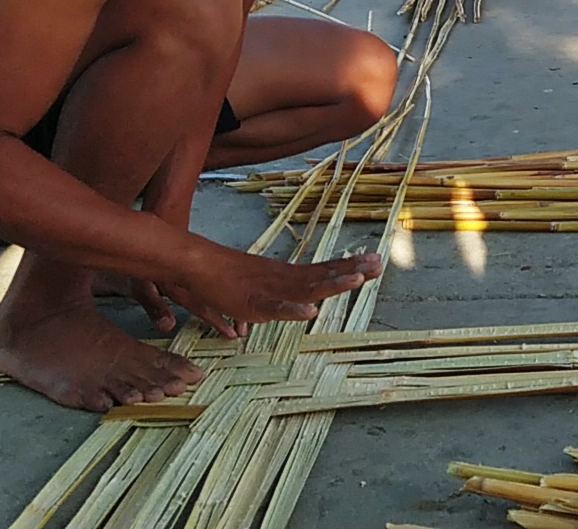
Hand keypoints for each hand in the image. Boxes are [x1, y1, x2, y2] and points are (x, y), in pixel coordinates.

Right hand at [177, 246, 381, 338]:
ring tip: (356, 280)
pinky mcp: (253, 303)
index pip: (324, 270)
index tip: (374, 261)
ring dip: (332, 285)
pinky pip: (277, 309)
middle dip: (351, 270)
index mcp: (287, 276)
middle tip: (380, 264)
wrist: (197, 265)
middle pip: (323, 276)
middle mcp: (284, 280)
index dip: (349, 266)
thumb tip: (280, 316)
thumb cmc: (223, 279)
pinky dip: (293, 310)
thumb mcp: (256, 294)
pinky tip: (310, 311)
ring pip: (307, 289)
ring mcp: (271, 290)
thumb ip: (270, 305)